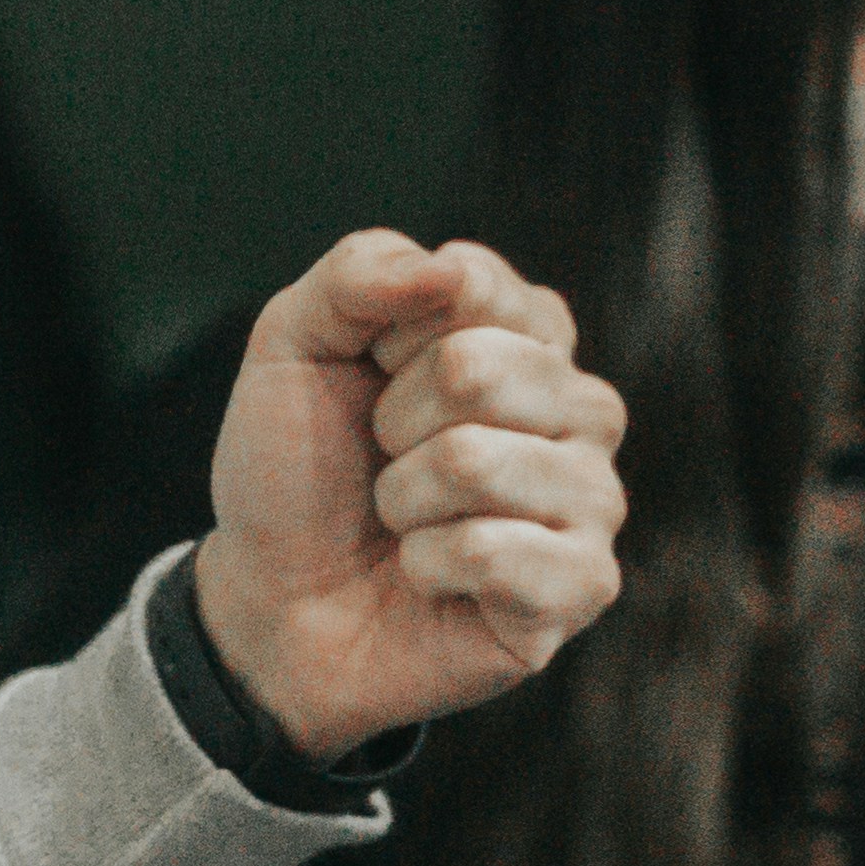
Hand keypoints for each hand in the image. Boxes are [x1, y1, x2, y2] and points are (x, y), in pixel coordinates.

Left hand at [193, 232, 629, 762]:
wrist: (271, 598)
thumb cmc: (297, 470)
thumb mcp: (292, 347)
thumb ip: (357, 275)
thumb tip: (447, 267)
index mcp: (529, 336)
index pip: (472, 286)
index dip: (383, 340)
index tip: (368, 380)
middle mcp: (582, 409)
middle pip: (478, 369)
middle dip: (391, 422)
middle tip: (383, 462)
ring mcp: (593, 499)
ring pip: (479, 463)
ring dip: (402, 499)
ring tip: (403, 522)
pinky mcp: (583, 586)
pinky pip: (494, 553)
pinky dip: (426, 565)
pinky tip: (429, 579)